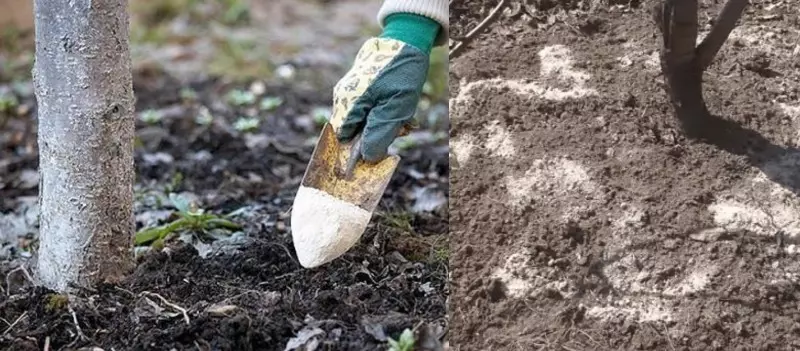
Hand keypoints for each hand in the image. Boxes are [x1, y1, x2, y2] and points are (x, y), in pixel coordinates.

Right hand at [327, 37, 428, 162]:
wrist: (406, 39)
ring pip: (367, 120)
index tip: (381, 148)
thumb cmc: (400, 73)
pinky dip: (388, 112)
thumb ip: (379, 134)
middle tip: (401, 128)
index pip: (344, 139)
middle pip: (356, 131)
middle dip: (380, 134)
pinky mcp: (362, 86)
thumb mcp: (395, 108)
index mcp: (347, 103)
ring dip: (388, 123)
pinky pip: (372, 108)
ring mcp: (352, 91)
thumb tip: (368, 158)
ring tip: (406, 118)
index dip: (360, 148)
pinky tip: (403, 108)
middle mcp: (344, 97)